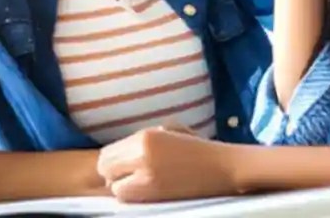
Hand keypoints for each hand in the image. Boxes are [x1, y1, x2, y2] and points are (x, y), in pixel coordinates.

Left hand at [97, 127, 236, 201]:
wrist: (223, 167)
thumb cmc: (200, 149)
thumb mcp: (170, 131)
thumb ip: (143, 139)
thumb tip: (121, 154)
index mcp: (146, 136)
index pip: (108, 152)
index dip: (114, 161)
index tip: (125, 166)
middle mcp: (142, 154)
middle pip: (105, 168)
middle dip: (114, 174)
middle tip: (130, 176)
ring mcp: (146, 175)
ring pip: (113, 186)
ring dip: (122, 186)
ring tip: (140, 184)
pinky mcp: (153, 193)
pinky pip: (126, 197)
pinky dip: (131, 196)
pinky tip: (147, 191)